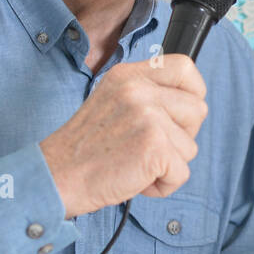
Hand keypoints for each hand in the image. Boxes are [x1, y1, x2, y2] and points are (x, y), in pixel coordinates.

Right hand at [39, 55, 208, 217]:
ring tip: (134, 163)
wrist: (55, 177)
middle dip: (182, 136)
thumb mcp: (111, 102)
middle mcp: (139, 90)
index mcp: (128, 76)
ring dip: (169, 164)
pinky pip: (182, 173)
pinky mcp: (154, 146)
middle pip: (198, 109)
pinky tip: (135, 179)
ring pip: (191, 146)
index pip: (185, 67)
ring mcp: (148, 116)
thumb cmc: (84, 149)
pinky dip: (163, 185)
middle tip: (148, 147)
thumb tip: (188, 101)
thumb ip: (146, 95)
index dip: (193, 93)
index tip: (181, 114)